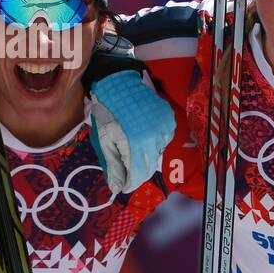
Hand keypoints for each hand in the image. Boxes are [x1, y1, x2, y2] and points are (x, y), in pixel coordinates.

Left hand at [88, 71, 175, 193]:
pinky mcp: (169, 118)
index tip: (124, 186)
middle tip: (126, 166)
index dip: (131, 183)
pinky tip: (142, 131)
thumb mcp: (104, 141)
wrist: (118, 84)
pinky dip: (154, 140)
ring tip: (132, 141)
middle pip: (150, 166)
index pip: (139, 175)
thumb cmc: (107, 113)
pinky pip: (164, 138)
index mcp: (137, 144)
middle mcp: (155, 138)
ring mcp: (165, 127)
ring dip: (146, 153)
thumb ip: (113, 166)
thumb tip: (117, 188)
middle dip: (137, 170)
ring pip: (158, 152)